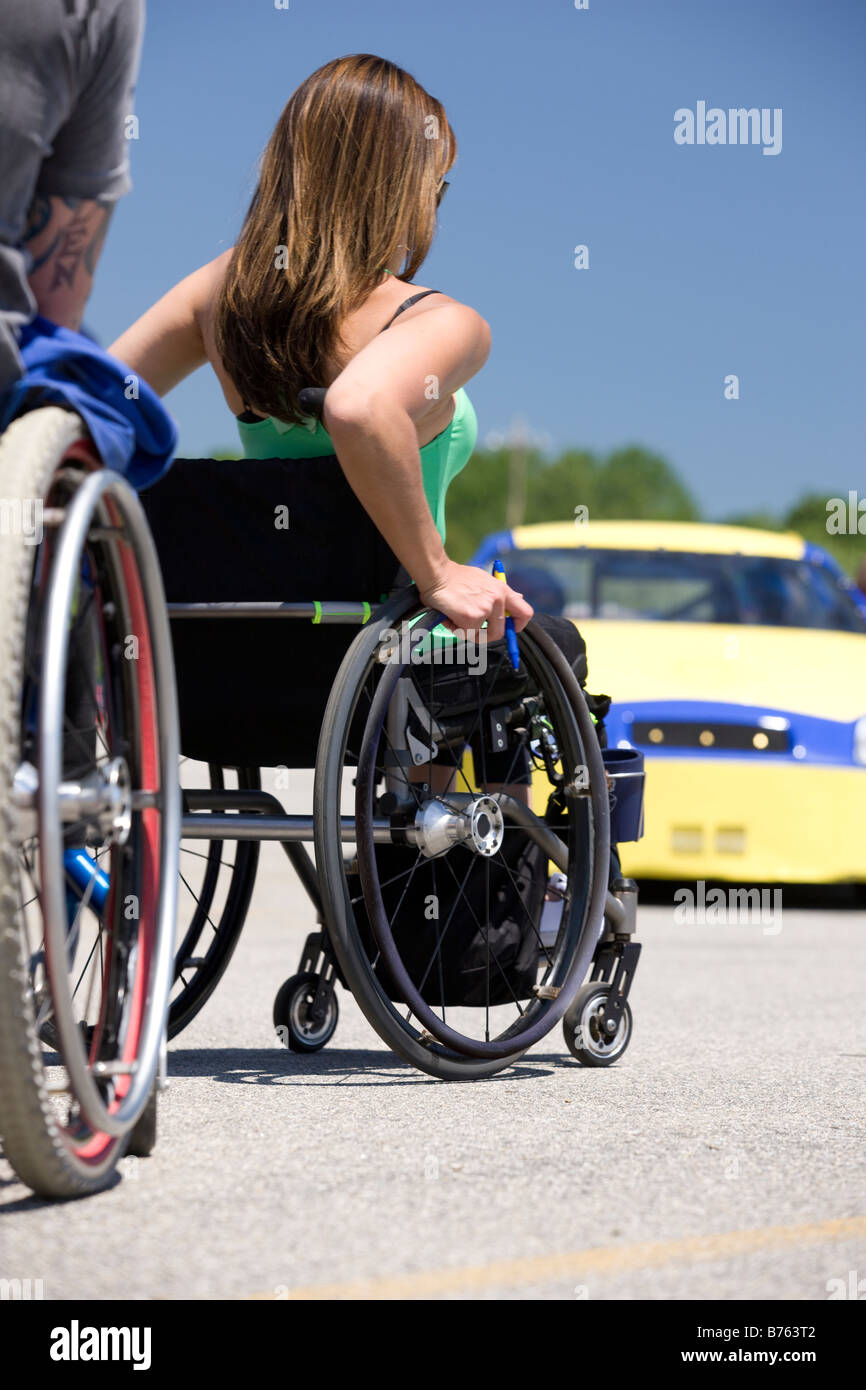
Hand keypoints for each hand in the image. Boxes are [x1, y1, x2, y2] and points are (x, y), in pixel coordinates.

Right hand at [418, 559, 532, 641]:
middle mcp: (497, 599)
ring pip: (481, 635)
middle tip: (472, 630)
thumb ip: (500, 592)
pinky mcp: (471, 617)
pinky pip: (466, 634)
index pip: (525, 613)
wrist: (436, 573)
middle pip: (500, 632)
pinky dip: (456, 629)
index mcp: (502, 590)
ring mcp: (485, 608)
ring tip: (457, 617)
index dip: (518, 626)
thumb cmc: (456, 577)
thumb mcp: (485, 580)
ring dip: (468, 632)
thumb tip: (519, 598)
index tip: (509, 629)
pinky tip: (449, 617)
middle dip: (485, 636)